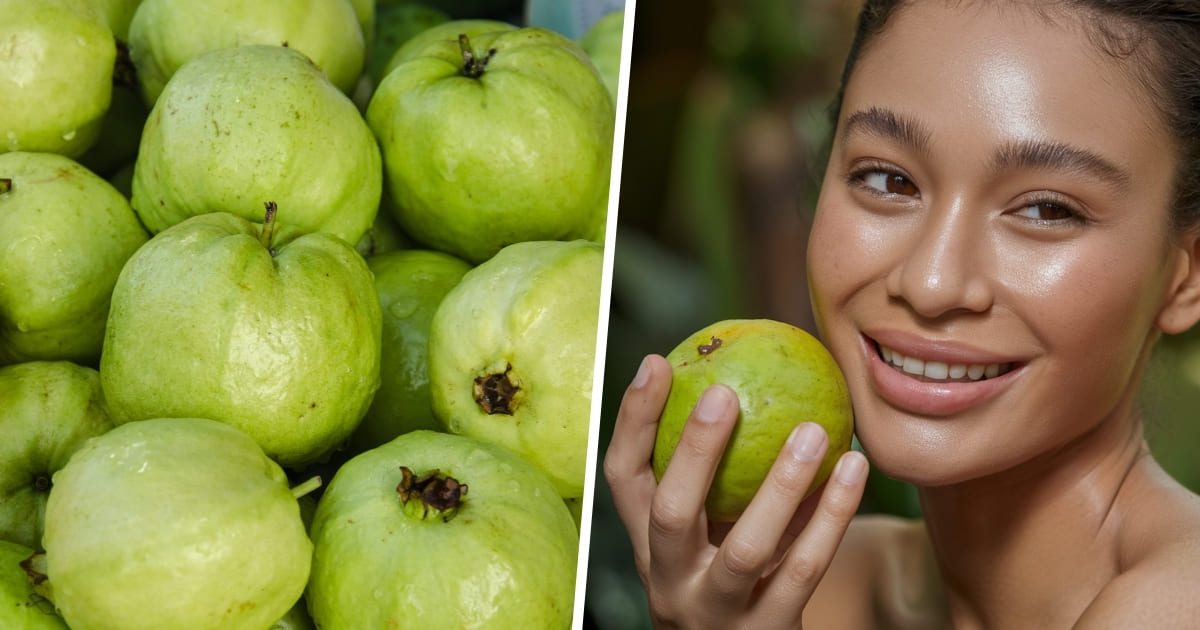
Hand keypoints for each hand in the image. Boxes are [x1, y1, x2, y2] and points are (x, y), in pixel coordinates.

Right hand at [603, 354, 868, 628]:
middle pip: (670, 513)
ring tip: (816, 430)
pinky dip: (830, 518)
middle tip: (726, 391)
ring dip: (782, 485)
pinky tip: (853, 469)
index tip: (658, 362)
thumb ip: (717, 475)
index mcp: (647, 545)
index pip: (623, 478)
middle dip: (693, 450)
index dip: (634, 421)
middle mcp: (669, 582)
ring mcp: (716, 612)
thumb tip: (748, 371)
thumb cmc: (732, 577)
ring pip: (746, 549)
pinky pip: (803, 571)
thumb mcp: (708, 533)